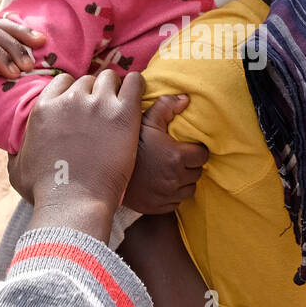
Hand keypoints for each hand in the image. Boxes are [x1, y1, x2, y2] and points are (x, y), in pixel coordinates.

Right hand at [23, 71, 144, 213]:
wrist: (74, 203)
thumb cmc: (45, 192)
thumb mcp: (17, 170)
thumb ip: (16, 153)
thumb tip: (14, 150)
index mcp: (44, 109)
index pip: (63, 82)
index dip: (73, 92)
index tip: (81, 105)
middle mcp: (70, 101)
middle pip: (88, 80)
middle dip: (95, 92)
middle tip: (103, 111)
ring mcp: (97, 105)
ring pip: (110, 77)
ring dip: (115, 88)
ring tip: (120, 104)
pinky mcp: (123, 114)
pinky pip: (134, 82)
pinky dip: (136, 86)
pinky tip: (137, 96)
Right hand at [122, 95, 208, 213]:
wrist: (102, 172)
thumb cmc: (126, 145)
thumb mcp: (144, 121)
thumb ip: (166, 107)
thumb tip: (186, 99)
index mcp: (176, 157)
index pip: (202, 155)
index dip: (196, 150)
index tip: (186, 147)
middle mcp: (174, 179)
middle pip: (197, 173)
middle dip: (190, 165)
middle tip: (177, 158)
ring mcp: (167, 196)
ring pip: (189, 190)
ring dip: (184, 181)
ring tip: (171, 171)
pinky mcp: (158, 207)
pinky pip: (176, 203)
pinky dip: (172, 195)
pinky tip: (161, 184)